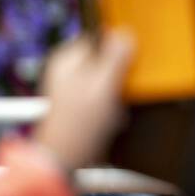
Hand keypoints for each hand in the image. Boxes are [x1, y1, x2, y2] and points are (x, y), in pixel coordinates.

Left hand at [34, 29, 135, 173]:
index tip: (131, 60)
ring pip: (105, 82)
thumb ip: (116, 58)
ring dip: (116, 94)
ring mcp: (71, 91)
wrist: (63, 162)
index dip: (119, 48)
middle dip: (118, 75)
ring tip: (113, 111)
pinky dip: (110, 108)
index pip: (100, 39)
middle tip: (121, 90)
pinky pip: (102, 100)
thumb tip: (125, 34)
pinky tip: (110, 120)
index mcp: (68, 59)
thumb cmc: (79, 126)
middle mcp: (66, 72)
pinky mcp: (77, 109)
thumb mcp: (104, 86)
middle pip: (104, 61)